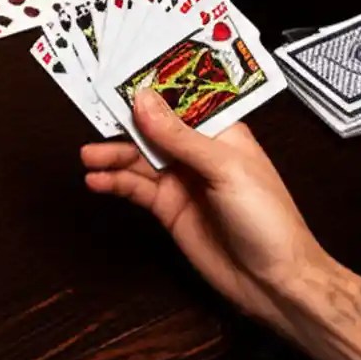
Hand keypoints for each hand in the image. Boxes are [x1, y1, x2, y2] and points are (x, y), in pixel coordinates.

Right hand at [81, 89, 328, 333]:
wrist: (273, 282)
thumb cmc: (266, 218)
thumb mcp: (225, 169)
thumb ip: (180, 136)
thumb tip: (142, 99)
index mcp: (220, 132)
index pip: (179, 101)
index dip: (149, 90)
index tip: (115, 77)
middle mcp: (197, 152)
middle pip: (152, 129)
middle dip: (123, 125)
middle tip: (92, 119)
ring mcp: (180, 180)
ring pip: (138, 159)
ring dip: (112, 157)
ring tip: (87, 158)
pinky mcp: (167, 208)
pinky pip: (135, 189)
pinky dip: (115, 184)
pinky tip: (97, 182)